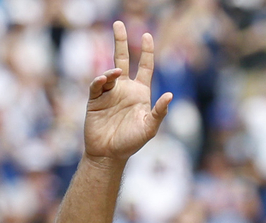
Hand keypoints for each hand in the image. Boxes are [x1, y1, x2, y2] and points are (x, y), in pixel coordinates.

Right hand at [84, 21, 173, 162]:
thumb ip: (159, 112)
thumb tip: (170, 95)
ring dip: (112, 70)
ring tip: (115, 74)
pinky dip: (100, 80)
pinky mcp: (95, 99)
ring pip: (109, 71)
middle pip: (123, 59)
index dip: (147, 51)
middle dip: (121, 41)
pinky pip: (97, 85)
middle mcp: (124, 89)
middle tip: (118, 24)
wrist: (109, 154)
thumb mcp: (149, 128)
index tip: (147, 35)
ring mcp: (109, 92)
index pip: (146, 67)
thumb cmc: (131, 142)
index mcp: (140, 93)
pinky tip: (104, 80)